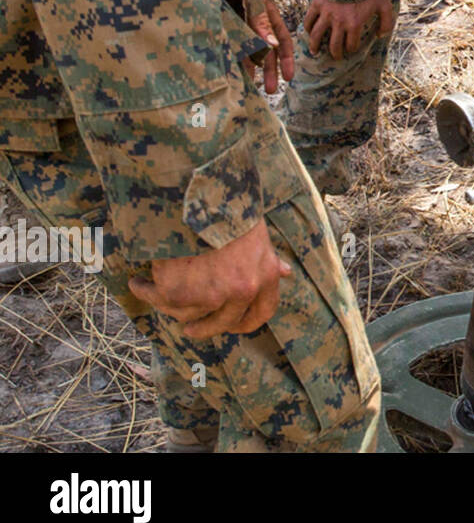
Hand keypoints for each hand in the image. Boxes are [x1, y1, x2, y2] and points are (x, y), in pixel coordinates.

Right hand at [128, 219, 291, 339]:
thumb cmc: (229, 208)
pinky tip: (139, 283)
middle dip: (204, 328)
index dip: (244, 323)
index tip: (230, 327)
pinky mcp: (176, 293)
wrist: (197, 193)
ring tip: (157, 290)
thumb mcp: (258, 233)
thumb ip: (268, 259)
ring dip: (171, 305)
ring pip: (187, 315)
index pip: (260, 314)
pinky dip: (145, 291)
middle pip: (221, 323)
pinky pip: (157, 300)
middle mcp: (240, 291)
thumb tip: (286, 272)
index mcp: (264, 277)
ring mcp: (208, 295)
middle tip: (191, 329)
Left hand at [235, 0, 294, 92]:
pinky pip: (232, 46)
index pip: (283, 40)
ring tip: (251, 88)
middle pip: (268, 50)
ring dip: (252, 68)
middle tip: (271, 91)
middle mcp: (257, 22)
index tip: (289, 77)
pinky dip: (234, 59)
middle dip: (270, 71)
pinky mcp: (226, 26)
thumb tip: (271, 45)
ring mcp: (241, 25)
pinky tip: (234, 72)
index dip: (287, 59)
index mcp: (269, 15)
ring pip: (250, 51)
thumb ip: (260, 21)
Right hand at [304, 0, 394, 59]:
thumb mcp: (384, 5)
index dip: (351, 49)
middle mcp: (339, 22)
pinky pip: (309, 19)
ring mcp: (326, 13)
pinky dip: (307, 27)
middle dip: (335, 54)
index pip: (351, 45)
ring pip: (317, 35)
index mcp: (355, 24)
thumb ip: (387, 22)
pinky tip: (308, 32)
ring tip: (315, 51)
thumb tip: (380, 36)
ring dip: (315, 46)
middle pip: (334, 45)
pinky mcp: (317, 3)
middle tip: (335, 57)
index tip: (350, 50)